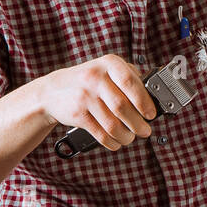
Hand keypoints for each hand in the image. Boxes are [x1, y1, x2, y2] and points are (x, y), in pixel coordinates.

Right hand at [33, 54, 156, 151]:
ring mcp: (85, 96)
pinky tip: (116, 141)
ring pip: (113, 124)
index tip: (151, 114)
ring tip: (130, 137)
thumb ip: (130, 78)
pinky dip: (112, 142)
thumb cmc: (89, 81)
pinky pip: (101, 134)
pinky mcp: (78, 114)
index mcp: (109, 63)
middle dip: (138, 124)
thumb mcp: (108, 70)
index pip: (130, 81)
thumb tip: (154, 96)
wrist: (53, 91)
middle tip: (144, 131)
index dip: (143, 101)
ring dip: (126, 136)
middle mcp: (95, 77)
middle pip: (123, 107)